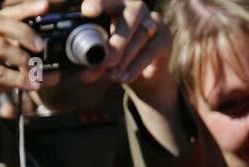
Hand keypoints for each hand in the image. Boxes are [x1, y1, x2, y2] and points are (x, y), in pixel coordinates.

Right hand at [0, 0, 50, 131]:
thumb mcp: (2, 77)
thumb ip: (24, 71)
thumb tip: (54, 74)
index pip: (1, 14)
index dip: (24, 9)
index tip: (45, 5)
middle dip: (25, 31)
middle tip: (41, 46)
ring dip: (23, 59)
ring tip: (36, 73)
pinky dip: (18, 79)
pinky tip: (31, 85)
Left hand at [79, 0, 175, 115]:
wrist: (145, 74)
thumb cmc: (118, 58)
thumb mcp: (102, 59)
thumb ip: (93, 63)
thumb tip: (83, 74)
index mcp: (115, 4)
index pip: (108, 0)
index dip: (100, 3)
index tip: (88, 11)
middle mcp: (136, 6)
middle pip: (130, 16)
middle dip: (119, 39)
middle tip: (107, 61)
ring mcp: (154, 20)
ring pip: (142, 36)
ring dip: (126, 58)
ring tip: (113, 75)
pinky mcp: (165, 37)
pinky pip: (151, 50)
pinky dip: (137, 66)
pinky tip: (125, 78)